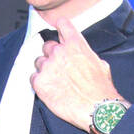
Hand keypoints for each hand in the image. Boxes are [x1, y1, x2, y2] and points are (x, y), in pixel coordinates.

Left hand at [31, 16, 126, 131]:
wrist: (95, 109)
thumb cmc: (100, 89)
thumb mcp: (99, 63)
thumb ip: (85, 54)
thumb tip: (83, 55)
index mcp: (75, 44)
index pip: (62, 24)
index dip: (59, 28)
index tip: (58, 31)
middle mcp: (59, 52)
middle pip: (47, 46)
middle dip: (52, 55)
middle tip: (59, 67)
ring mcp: (47, 66)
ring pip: (39, 62)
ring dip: (45, 69)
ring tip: (56, 81)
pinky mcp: (39, 82)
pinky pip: (33, 78)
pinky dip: (39, 82)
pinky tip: (50, 89)